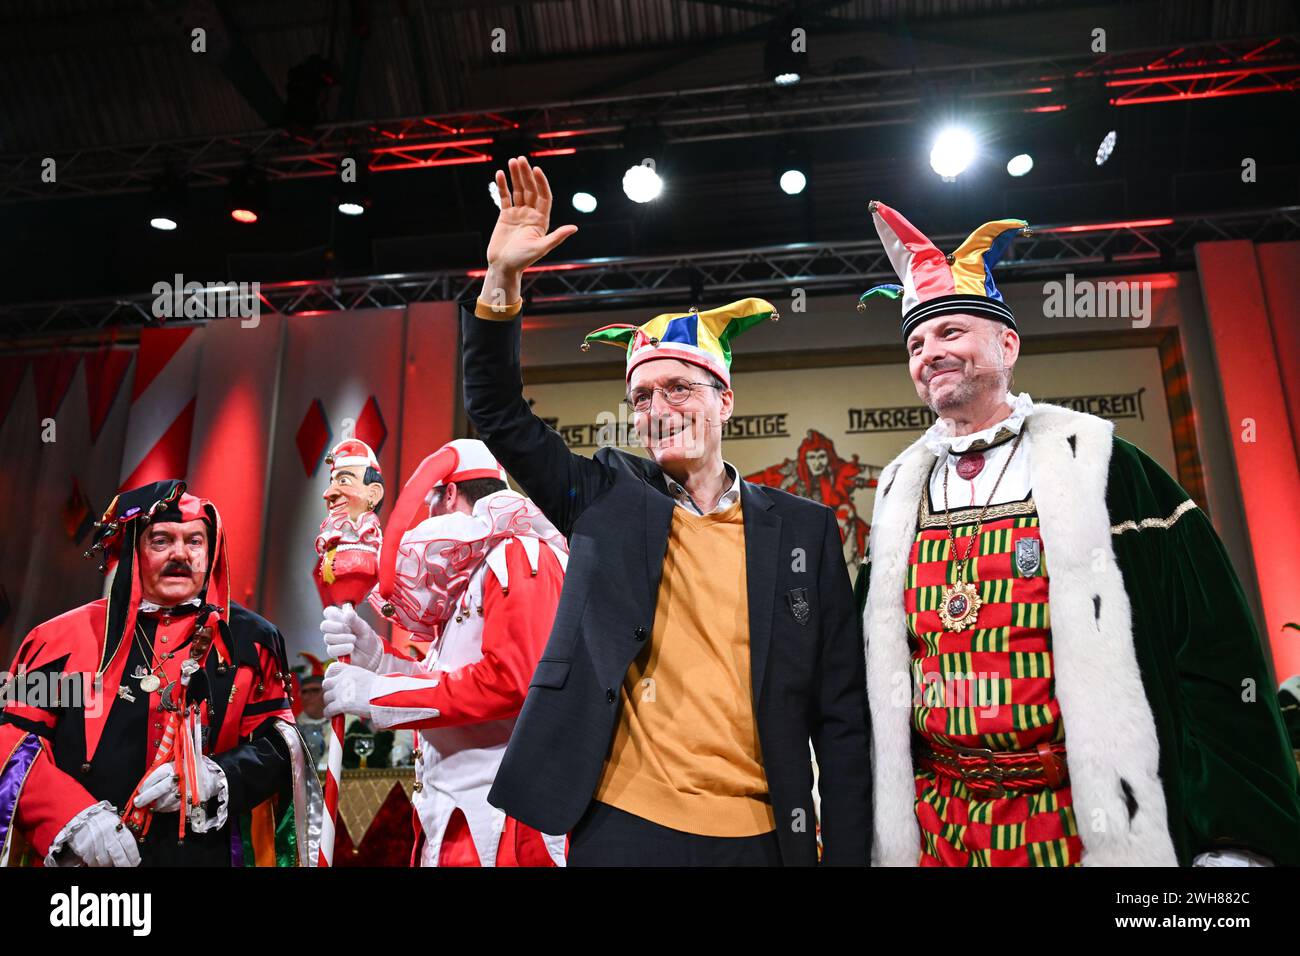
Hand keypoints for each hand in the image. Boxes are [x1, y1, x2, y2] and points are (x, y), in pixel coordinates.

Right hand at [65, 804, 140, 866]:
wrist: (78, 814)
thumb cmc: (98, 817)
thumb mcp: (113, 820)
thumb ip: (122, 833)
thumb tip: (130, 848)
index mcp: (117, 827)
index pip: (130, 845)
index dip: (134, 856)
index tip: (135, 861)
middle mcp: (107, 836)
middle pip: (119, 856)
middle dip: (124, 864)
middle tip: (127, 866)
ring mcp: (95, 843)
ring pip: (106, 861)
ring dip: (110, 864)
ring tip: (112, 863)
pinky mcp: (84, 849)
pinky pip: (93, 861)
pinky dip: (98, 864)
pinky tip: (100, 862)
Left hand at [135, 756, 220, 812]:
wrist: (211, 777)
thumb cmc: (190, 769)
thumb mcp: (177, 764)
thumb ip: (163, 772)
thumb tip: (145, 785)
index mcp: (176, 767)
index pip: (156, 776)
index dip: (146, 784)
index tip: (140, 790)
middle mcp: (181, 778)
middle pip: (160, 789)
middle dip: (146, 797)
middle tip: (138, 802)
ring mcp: (185, 790)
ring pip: (165, 800)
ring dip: (155, 805)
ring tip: (150, 805)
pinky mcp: (189, 800)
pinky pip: (173, 807)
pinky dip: (165, 809)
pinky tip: (161, 807)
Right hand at [320, 603, 382, 669]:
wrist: (372, 655)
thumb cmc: (366, 638)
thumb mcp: (363, 627)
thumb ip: (355, 620)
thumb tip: (348, 613)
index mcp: (340, 619)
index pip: (329, 612)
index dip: (334, 614)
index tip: (346, 618)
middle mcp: (334, 630)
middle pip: (324, 625)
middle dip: (339, 627)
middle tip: (350, 630)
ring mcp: (333, 641)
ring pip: (328, 638)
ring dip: (343, 638)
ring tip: (354, 640)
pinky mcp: (334, 653)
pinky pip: (331, 650)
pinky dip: (342, 648)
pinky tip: (351, 648)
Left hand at [322, 661, 378, 720]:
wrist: (384, 697)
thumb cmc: (381, 689)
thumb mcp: (367, 677)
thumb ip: (356, 680)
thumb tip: (353, 688)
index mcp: (350, 670)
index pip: (332, 668)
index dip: (331, 675)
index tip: (333, 682)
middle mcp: (343, 679)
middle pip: (326, 683)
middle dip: (329, 690)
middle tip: (335, 696)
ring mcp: (340, 692)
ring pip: (326, 698)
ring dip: (330, 703)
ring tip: (335, 708)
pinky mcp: (340, 705)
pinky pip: (328, 710)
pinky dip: (329, 714)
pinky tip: (333, 716)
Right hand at [482, 157, 577, 303]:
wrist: (504, 266)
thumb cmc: (523, 260)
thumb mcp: (541, 248)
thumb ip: (557, 237)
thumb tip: (574, 228)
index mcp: (541, 220)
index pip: (544, 196)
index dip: (541, 183)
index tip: (536, 170)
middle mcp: (531, 214)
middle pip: (530, 190)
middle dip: (526, 174)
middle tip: (521, 159)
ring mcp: (518, 213)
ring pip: (518, 190)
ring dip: (515, 176)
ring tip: (512, 161)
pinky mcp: (505, 215)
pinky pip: (504, 197)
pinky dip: (502, 186)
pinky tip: (500, 174)